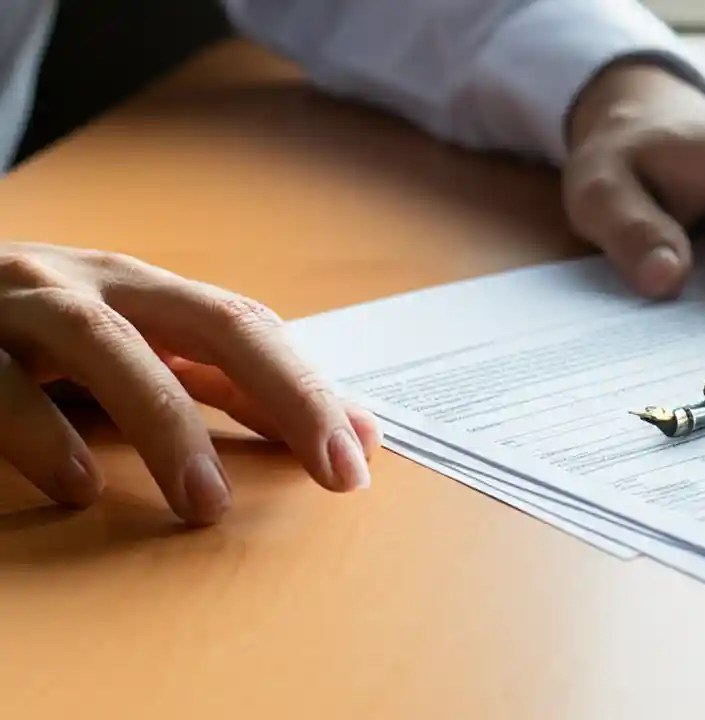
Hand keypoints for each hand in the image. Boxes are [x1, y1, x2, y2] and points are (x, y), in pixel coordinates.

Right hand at [0, 242, 379, 524]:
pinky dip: (41, 435)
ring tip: (204, 504)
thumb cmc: (39, 332)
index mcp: (149, 291)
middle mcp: (97, 286)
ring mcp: (23, 307)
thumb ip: (228, 385)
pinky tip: (78, 486)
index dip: (310, 390)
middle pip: (212, 323)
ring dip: (166, 426)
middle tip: (327, 468)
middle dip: (282, 391)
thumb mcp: (137, 347)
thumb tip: (350, 430)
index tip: (356, 460)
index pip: (253, 329)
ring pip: (108, 351)